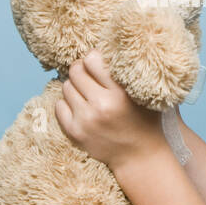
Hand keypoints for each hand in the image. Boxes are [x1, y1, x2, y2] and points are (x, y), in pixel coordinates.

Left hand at [54, 49, 165, 169]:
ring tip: (87, 92)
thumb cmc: (146, 120)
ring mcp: (86, 121)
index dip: (93, 58)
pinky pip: (59, 106)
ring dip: (75, 87)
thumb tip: (107, 47)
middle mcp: (101, 106)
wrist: (142, 156)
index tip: (98, 63)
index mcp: (120, 93)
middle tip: (89, 75)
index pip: (92, 59)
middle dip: (81, 70)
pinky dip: (67, 103)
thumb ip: (128, 73)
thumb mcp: (145, 93)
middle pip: (76, 71)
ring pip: (66, 87)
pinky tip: (80, 106)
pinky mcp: (75, 133)